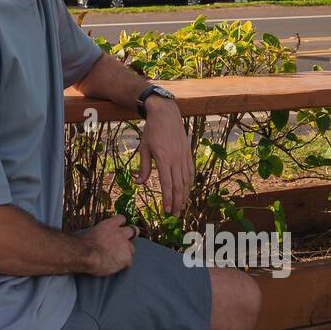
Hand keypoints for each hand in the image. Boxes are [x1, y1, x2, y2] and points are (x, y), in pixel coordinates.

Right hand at [79, 214, 135, 275]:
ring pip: (131, 249)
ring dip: (126, 252)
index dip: (121, 224)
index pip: (121, 218)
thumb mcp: (93, 233)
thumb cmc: (84, 246)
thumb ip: (102, 234)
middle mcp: (120, 233)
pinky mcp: (127, 258)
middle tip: (125, 242)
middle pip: (133, 231)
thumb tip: (102, 240)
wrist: (86, 255)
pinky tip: (114, 266)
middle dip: (131, 235)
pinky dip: (122, 264)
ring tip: (115, 259)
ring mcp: (125, 245)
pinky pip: (128, 262)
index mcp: (110, 225)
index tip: (119, 228)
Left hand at [137, 96, 193, 217]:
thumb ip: (143, 167)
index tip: (167, 211)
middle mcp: (176, 160)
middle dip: (178, 202)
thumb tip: (139, 183)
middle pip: (179, 186)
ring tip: (182, 206)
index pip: (167, 184)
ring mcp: (184, 156)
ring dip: (185, 195)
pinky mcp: (188, 153)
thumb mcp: (144, 148)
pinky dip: (190, 183)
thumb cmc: (152, 131)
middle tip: (176, 215)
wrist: (166, 114)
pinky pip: (191, 171)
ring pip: (187, 180)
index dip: (168, 199)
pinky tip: (188, 190)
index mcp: (164, 159)